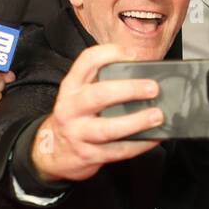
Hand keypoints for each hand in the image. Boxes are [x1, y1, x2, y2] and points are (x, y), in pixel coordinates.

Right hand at [30, 45, 164, 184]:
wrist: (51, 153)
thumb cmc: (75, 119)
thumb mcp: (79, 96)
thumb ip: (102, 84)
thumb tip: (143, 78)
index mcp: (71, 87)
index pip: (87, 62)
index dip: (110, 53)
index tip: (132, 55)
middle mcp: (71, 108)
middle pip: (99, 95)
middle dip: (129, 90)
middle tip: (152, 88)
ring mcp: (78, 133)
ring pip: (108, 128)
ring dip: (136, 121)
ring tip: (157, 115)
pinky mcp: (88, 155)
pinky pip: (118, 150)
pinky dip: (139, 144)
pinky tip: (154, 137)